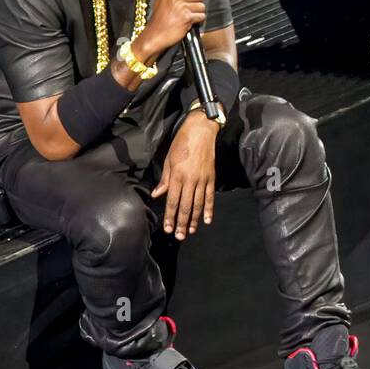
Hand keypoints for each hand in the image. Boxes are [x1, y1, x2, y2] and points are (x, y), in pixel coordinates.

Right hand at [134, 0, 205, 58]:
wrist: (155, 35)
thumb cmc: (159, 20)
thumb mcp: (163, 0)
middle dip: (197, 2)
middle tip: (190, 8)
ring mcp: (181, 6)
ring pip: (202, 6)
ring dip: (198, 13)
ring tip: (188, 16)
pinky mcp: (187, 17)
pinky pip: (201, 16)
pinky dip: (198, 20)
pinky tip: (189, 22)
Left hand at [152, 112, 217, 238]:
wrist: (201, 131)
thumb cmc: (182, 143)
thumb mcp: (169, 159)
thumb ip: (165, 179)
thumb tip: (157, 194)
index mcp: (176, 175)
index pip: (172, 201)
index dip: (169, 216)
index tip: (167, 228)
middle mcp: (190, 180)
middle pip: (185, 206)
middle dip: (181, 223)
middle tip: (178, 236)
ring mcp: (202, 180)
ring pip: (197, 204)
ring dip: (194, 220)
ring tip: (190, 231)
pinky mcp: (211, 178)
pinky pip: (210, 197)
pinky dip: (209, 209)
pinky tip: (207, 220)